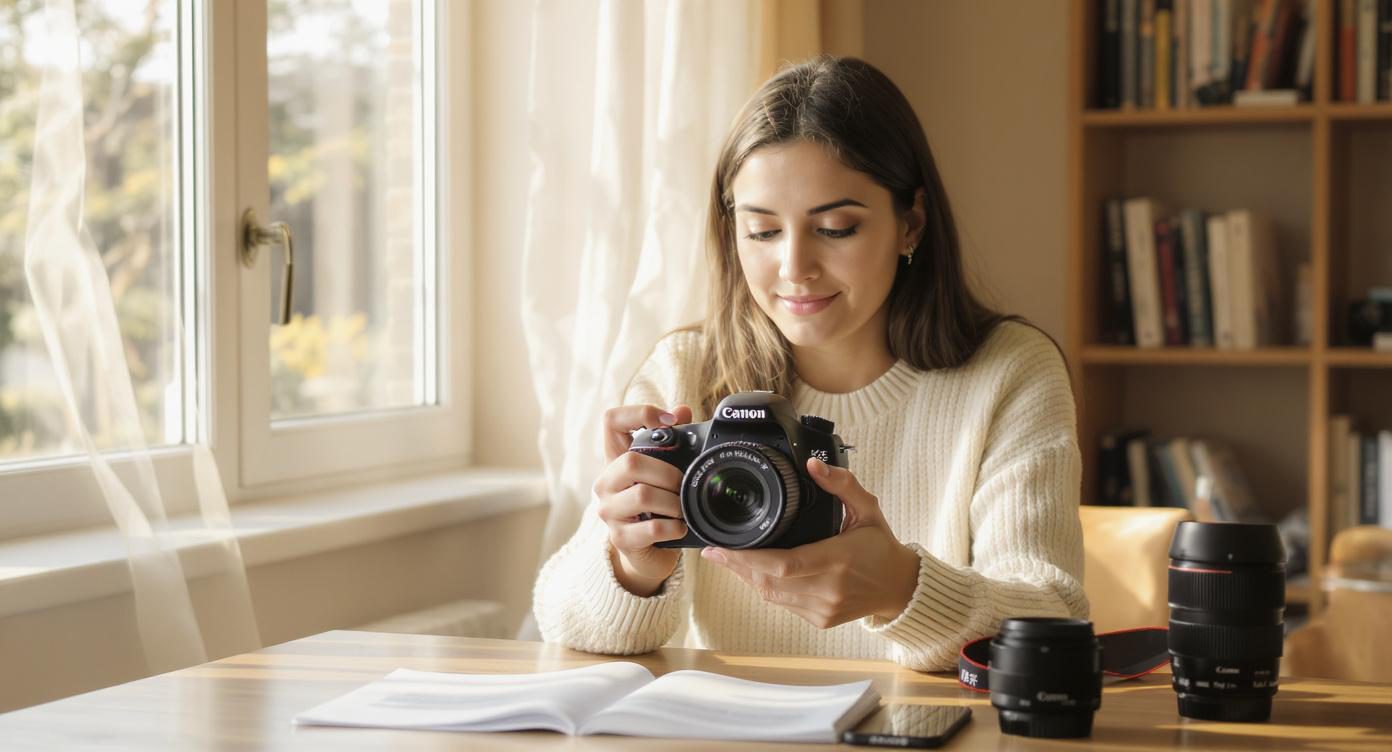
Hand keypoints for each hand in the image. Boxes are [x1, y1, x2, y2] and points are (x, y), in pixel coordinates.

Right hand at [595, 403, 693, 596]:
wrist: (647, 552)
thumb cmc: (656, 507)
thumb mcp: (662, 472)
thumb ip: (672, 441)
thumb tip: (682, 410)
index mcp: (615, 459)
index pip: (611, 421)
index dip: (638, 413)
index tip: (668, 421)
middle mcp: (606, 482)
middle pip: (631, 461)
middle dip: (667, 472)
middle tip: (681, 484)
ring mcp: (609, 511)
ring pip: (643, 495)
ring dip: (673, 502)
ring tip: (682, 508)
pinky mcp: (620, 538)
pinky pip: (652, 527)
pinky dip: (673, 527)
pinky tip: (679, 527)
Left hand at [700, 457, 920, 628]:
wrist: (900, 587)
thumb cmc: (881, 546)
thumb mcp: (867, 508)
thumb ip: (841, 484)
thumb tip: (812, 464)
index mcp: (837, 560)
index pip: (782, 564)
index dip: (746, 558)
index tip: (721, 547)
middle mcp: (828, 589)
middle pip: (768, 582)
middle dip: (737, 566)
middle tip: (713, 551)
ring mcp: (823, 609)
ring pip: (771, 596)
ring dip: (746, 578)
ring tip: (727, 560)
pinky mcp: (820, 619)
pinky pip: (783, 604)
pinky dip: (766, 588)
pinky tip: (753, 574)